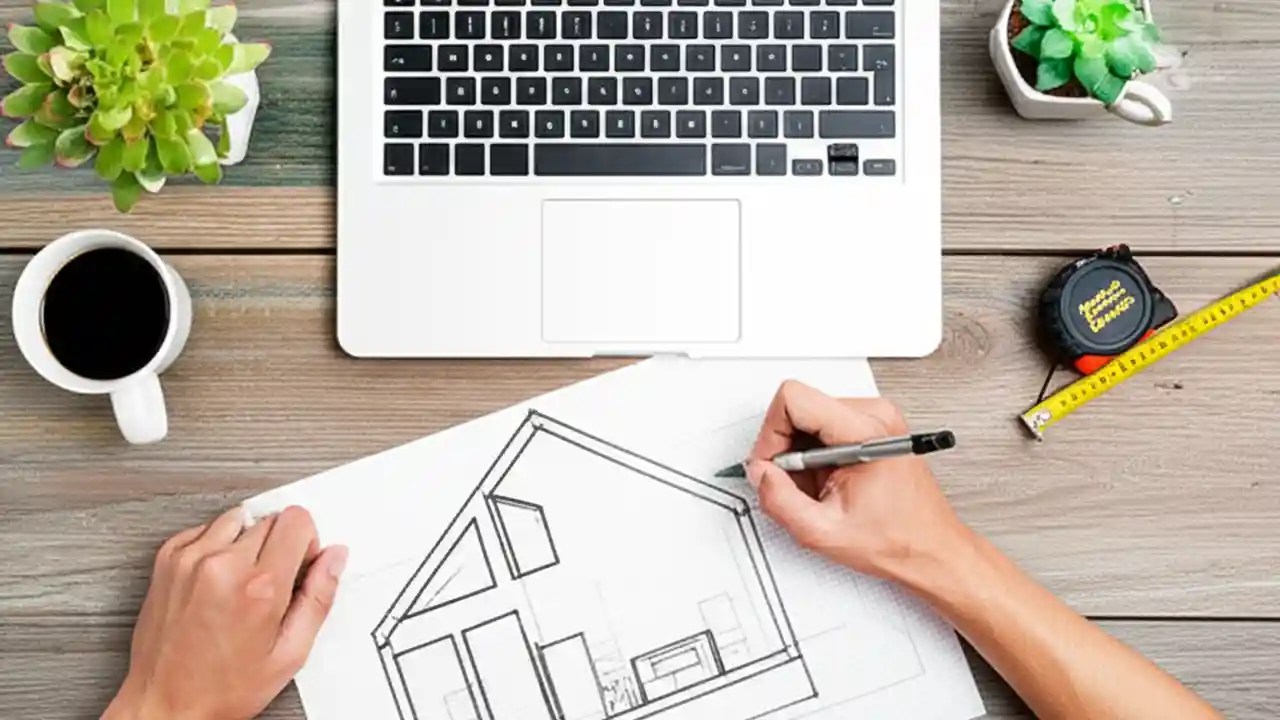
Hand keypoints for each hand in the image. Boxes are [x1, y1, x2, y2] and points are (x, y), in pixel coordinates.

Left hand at [104, 506, 347, 719]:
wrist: (165, 704)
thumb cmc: (221, 688)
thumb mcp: (289, 654)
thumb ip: (319, 598)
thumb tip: (334, 559)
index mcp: (259, 587)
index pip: (297, 520)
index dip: (307, 542)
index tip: (299, 564)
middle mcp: (222, 566)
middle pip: (271, 520)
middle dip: (279, 546)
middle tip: (270, 584)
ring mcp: (190, 560)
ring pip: (239, 519)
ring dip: (247, 543)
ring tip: (242, 581)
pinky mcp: (167, 560)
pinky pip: (204, 530)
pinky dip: (216, 547)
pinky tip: (218, 580)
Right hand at [747, 381, 969, 585]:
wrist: (930, 549)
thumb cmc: (896, 539)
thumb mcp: (823, 531)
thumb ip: (779, 500)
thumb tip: (760, 473)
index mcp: (866, 430)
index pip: (793, 399)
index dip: (770, 433)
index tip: (772, 465)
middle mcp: (874, 414)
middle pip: (798, 406)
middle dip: (784, 449)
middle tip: (795, 485)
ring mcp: (875, 418)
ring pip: (807, 417)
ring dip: (799, 455)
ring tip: (817, 488)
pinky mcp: (872, 427)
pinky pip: (823, 427)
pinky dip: (814, 456)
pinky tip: (827, 482)